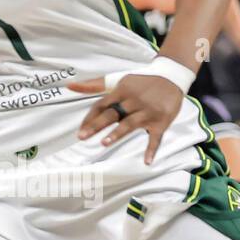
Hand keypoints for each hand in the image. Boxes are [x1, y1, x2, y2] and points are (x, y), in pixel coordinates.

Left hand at [70, 72, 185, 163]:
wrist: (171, 77)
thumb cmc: (140, 81)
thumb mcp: (116, 80)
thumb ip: (92, 85)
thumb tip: (68, 86)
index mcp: (120, 92)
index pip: (101, 106)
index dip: (89, 118)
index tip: (80, 131)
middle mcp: (132, 101)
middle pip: (112, 114)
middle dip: (96, 125)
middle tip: (82, 137)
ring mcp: (147, 112)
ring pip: (130, 124)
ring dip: (117, 133)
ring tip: (104, 143)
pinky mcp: (161, 121)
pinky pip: (156, 137)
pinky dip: (152, 149)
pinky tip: (146, 161)